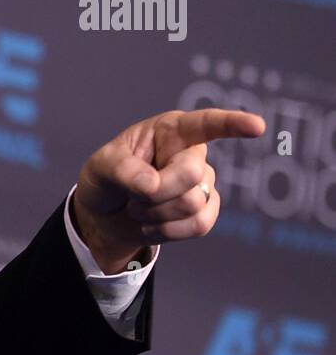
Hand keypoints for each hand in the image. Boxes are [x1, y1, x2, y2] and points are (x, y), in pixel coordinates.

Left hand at [72, 108, 266, 273]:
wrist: (104, 216)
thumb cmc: (104, 181)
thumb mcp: (99, 167)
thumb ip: (121, 170)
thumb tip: (153, 185)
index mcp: (170, 131)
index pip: (206, 124)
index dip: (232, 124)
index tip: (255, 127)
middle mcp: (192, 153)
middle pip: (191, 174)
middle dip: (156, 191)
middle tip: (133, 195)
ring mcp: (203, 182)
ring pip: (193, 204)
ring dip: (155, 213)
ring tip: (138, 207)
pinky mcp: (205, 211)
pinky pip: (200, 225)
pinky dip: (168, 231)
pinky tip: (151, 225)